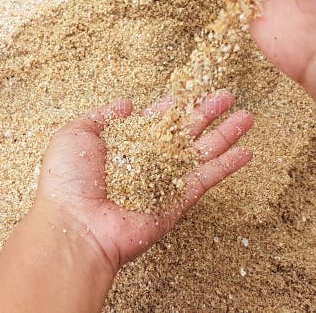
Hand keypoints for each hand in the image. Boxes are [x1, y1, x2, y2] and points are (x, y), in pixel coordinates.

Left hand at [34, 90, 253, 271]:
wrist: (75, 226)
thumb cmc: (67, 183)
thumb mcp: (75, 134)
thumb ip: (103, 116)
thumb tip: (127, 103)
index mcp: (124, 144)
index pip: (156, 119)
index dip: (176, 104)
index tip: (193, 89)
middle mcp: (147, 161)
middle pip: (184, 132)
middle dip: (206, 113)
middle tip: (227, 96)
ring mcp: (164, 181)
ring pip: (201, 152)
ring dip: (226, 134)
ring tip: (247, 117)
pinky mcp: (177, 201)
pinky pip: (207, 179)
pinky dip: (228, 166)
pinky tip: (247, 152)